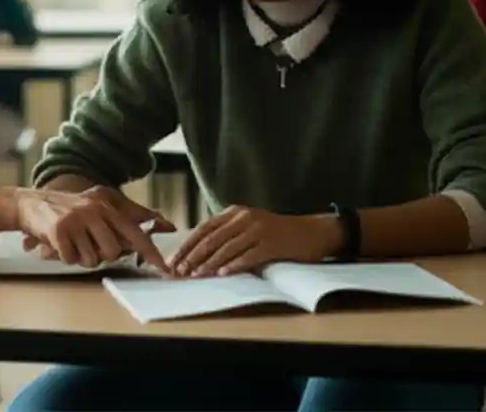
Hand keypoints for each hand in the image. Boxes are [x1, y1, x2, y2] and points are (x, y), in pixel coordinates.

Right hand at [15, 186, 175, 272]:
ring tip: (72, 241)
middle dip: (101, 254)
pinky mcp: (60, 231)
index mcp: (106, 205)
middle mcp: (94, 211)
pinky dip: (65, 257)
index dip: (150, 252)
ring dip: (81, 257)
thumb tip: (154, 230)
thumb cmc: (66, 208)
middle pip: (113, 252)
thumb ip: (123, 217)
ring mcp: (77, 220)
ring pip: (92, 259)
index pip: (135, 233)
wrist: (30, 203)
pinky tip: (59, 243)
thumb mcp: (96, 205)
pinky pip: (72, 260)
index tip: (164, 268)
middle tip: (87, 243)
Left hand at [168, 206, 342, 277]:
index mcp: (235, 212)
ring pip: (227, 248)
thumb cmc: (276, 232)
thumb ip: (227, 234)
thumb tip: (198, 252)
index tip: (174, 259)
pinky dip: (234, 265)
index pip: (204, 228)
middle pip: (212, 238)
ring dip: (209, 263)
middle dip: (193, 256)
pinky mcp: (271, 243)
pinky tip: (222, 274)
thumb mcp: (248, 226)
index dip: (188, 244)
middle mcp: (244, 217)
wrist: (311, 232)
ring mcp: (258, 229)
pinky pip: (248, 255)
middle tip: (180, 271)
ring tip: (196, 275)